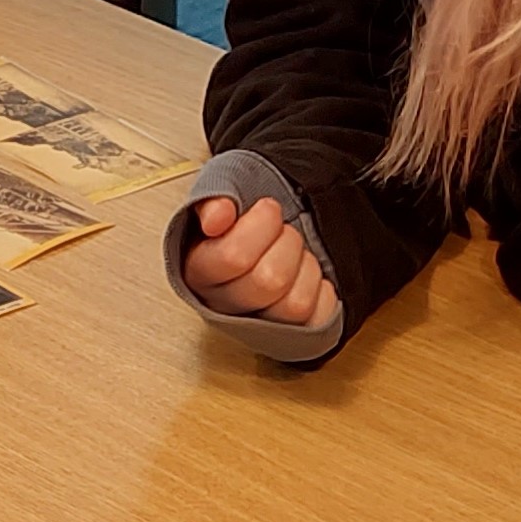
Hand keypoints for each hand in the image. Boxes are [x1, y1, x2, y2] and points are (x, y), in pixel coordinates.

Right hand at [183, 195, 339, 326]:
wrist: (269, 224)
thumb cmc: (244, 211)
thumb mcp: (223, 188)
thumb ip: (213, 198)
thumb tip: (217, 219)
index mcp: (198, 270)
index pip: (232, 257)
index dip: (262, 225)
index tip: (267, 208)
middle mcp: (222, 305)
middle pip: (267, 282)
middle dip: (286, 242)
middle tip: (282, 230)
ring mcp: (258, 324)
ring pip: (294, 304)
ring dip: (304, 266)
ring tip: (293, 252)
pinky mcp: (293, 333)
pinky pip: (319, 317)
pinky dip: (322, 289)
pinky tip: (306, 274)